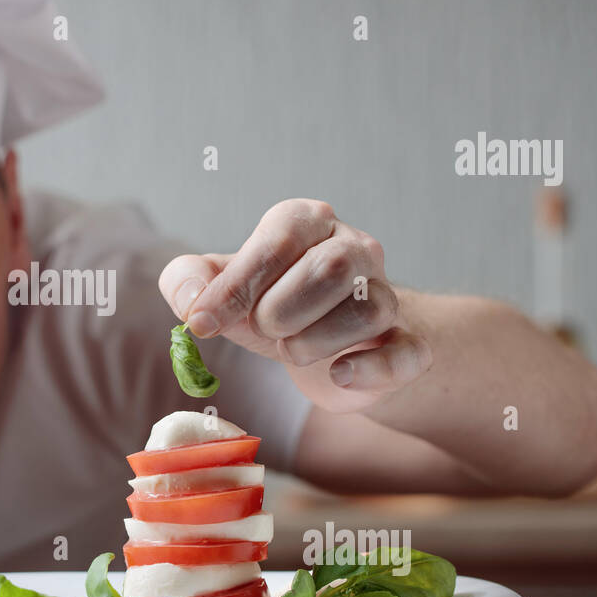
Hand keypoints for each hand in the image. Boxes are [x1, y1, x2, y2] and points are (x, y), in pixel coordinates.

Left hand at [158, 199, 431, 413]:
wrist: (329, 349)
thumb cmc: (271, 307)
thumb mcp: (222, 289)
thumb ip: (189, 282)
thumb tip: (189, 302)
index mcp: (306, 222)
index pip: (276, 242)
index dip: (234, 287)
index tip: (202, 323)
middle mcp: (355, 249)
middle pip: (328, 269)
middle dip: (279, 312)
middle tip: (264, 329)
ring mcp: (387, 295)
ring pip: (366, 311)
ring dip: (314, 343)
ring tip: (292, 348)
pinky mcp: (406, 345)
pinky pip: (404, 353)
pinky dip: (370, 368)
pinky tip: (340, 374)